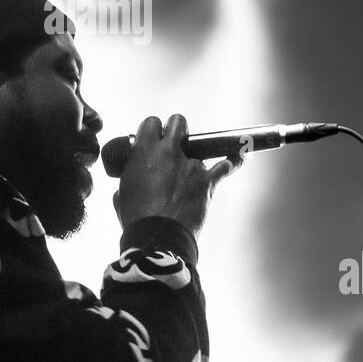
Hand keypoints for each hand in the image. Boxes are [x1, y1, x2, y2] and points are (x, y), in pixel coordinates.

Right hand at [111, 114, 242, 235]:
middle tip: (174, 142)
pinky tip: (239, 154)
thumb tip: (137, 175)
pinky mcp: (207, 182)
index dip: (153, 130)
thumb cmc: (136, 219)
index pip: (151, 123)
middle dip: (176, 129)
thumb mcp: (123, 191)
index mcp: (144, 152)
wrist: (158, 239)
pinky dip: (233, 160)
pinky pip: (226, 165)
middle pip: (178, 122)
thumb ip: (131, 176)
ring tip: (187, 181)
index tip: (153, 139)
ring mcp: (191, 166)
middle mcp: (168, 152)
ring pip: (198, 151)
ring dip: (193, 162)